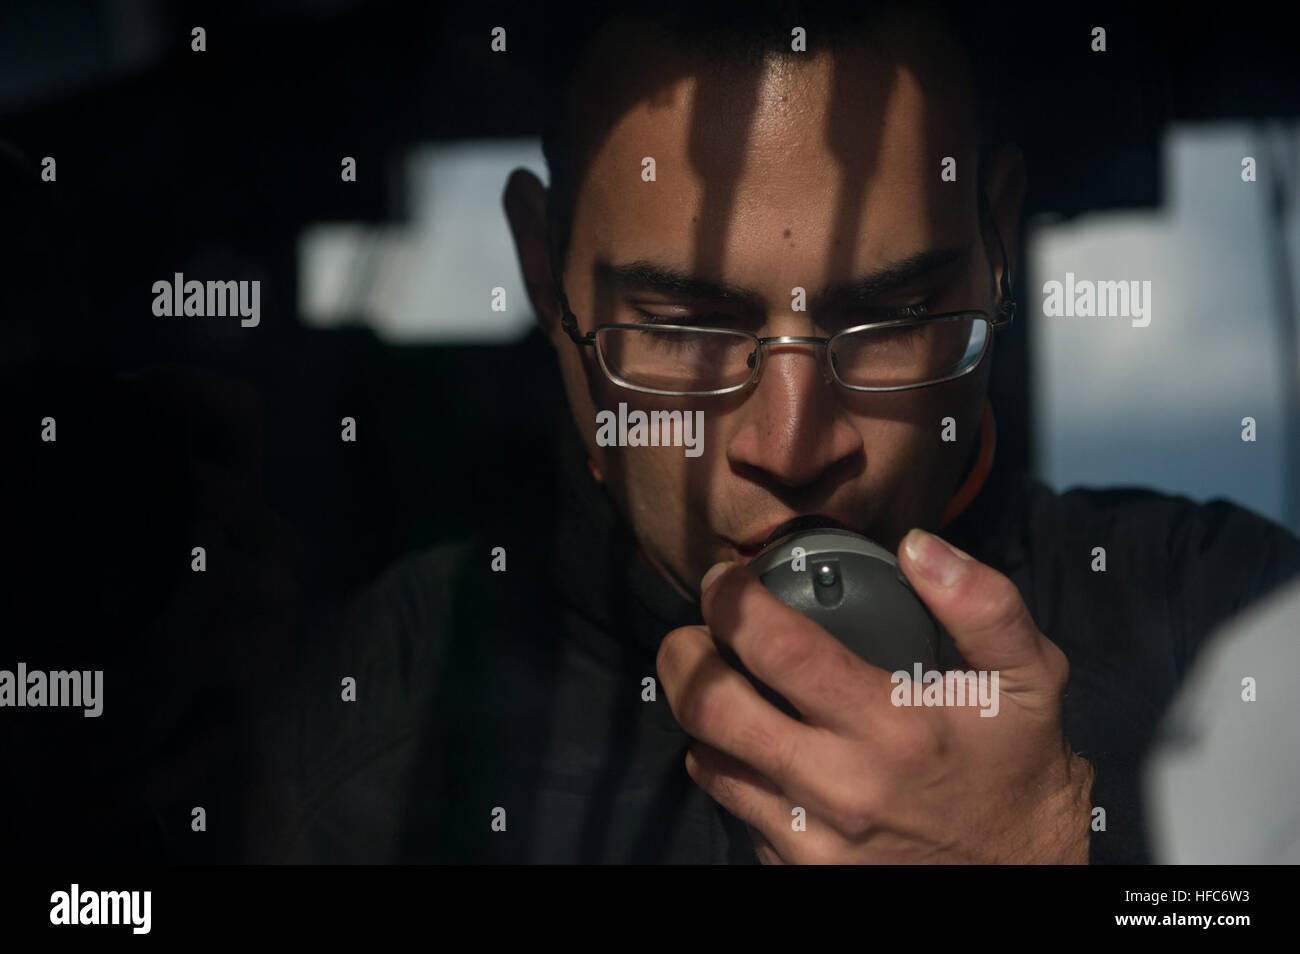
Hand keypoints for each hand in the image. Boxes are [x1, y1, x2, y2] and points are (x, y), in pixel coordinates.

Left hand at [656, 527, 1093, 863]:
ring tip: (718, 681)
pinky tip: (753, 743)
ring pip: (707, 758)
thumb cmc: (1018, 767)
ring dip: (698, 711)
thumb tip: (918, 545)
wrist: (1022, 874)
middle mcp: (840, 786)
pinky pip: (732, 806)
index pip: (778, 648)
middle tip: (694, 633)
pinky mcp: (798, 869)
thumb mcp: (1030, 678)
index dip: (732, 601)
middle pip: (713, 708)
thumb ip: (983, 604)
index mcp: (891, 727)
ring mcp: (812, 837)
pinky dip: (726, 765)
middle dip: (684, 656)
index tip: (724, 580)